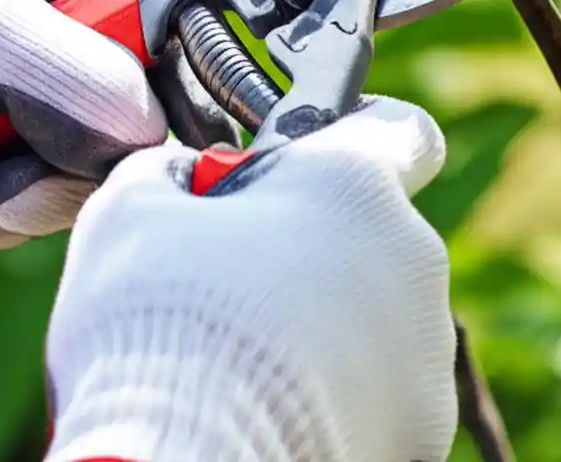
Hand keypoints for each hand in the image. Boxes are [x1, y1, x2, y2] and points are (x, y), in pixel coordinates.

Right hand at [44, 96, 456, 461]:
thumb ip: (176, 173)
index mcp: (353, 184)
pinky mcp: (423, 422)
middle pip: (370, 230)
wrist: (184, 456)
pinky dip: (337, 388)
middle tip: (234, 276)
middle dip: (313, 242)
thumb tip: (185, 182)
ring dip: (325, 318)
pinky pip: (380, 384)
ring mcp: (425, 348)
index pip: (401, 130)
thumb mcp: (135, 208)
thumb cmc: (158, 321)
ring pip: (375, 310)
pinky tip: (272, 402)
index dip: (358, 135)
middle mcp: (411, 257)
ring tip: (246, 354)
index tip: (314, 163)